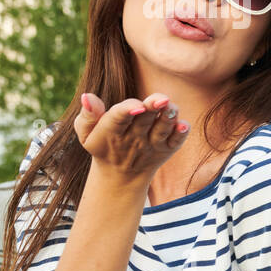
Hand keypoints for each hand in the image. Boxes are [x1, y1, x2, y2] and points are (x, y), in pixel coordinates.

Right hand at [74, 92, 189, 182]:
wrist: (120, 174)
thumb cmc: (102, 143)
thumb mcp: (86, 133)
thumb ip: (87, 116)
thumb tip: (87, 96)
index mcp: (113, 130)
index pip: (119, 118)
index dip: (127, 111)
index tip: (137, 107)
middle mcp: (135, 137)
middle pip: (145, 120)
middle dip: (153, 108)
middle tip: (162, 99)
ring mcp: (153, 143)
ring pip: (162, 130)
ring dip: (169, 118)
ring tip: (172, 107)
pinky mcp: (168, 148)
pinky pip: (176, 141)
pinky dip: (181, 134)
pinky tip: (184, 125)